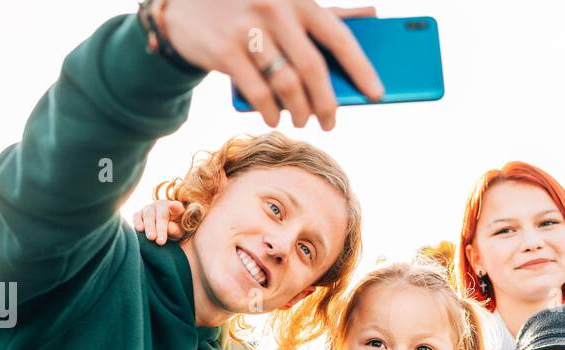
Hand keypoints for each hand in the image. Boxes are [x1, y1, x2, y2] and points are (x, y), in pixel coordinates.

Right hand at [133, 199, 186, 243]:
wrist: (163, 227)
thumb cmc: (174, 228)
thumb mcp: (179, 230)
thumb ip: (176, 229)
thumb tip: (169, 228)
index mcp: (175, 208)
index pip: (177, 208)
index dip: (175, 207)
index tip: (174, 206)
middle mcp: (161, 205)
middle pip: (161, 216)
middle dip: (160, 229)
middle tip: (160, 241)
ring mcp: (149, 208)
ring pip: (148, 215)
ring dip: (149, 227)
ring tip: (151, 237)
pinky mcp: (139, 213)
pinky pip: (137, 216)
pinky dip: (137, 222)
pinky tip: (139, 229)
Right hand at [161, 0, 383, 129]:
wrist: (186, 5)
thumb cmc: (249, 6)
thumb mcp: (286, 1)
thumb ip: (326, 11)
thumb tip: (373, 16)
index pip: (339, 36)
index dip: (361, 68)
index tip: (377, 94)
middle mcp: (275, 8)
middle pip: (313, 69)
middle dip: (327, 103)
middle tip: (331, 121)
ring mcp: (249, 29)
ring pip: (287, 85)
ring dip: (299, 112)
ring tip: (302, 121)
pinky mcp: (225, 50)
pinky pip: (259, 94)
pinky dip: (271, 112)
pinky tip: (275, 118)